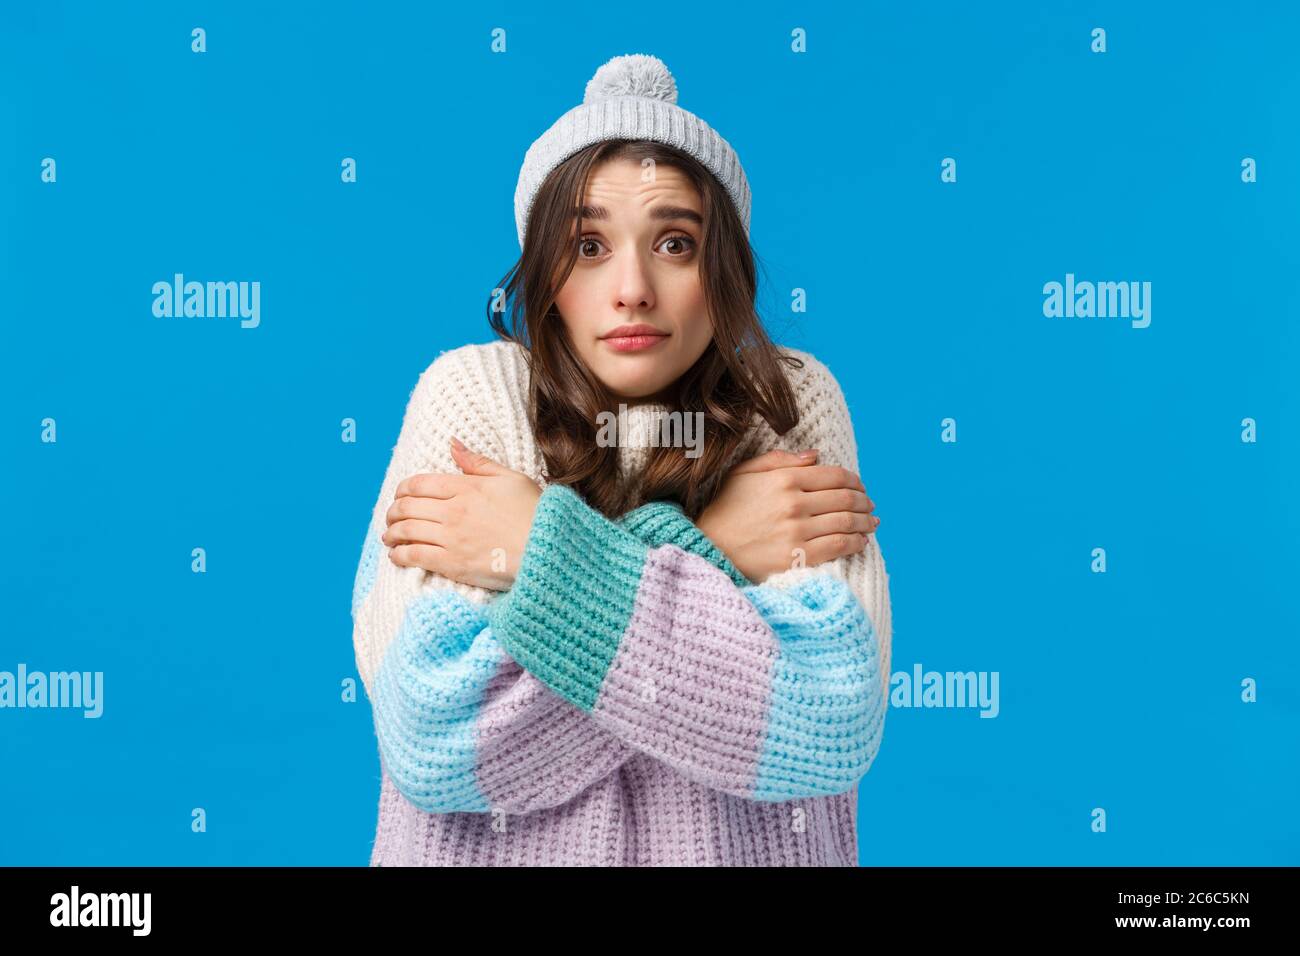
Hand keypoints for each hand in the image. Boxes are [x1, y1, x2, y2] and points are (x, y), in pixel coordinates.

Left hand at [383, 437, 541, 590]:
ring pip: (406, 531)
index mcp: (466, 488)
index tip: (401, 495)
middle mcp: (453, 511)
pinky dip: (400, 555)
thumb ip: (478, 463)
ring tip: (389, 536)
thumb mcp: (510, 478)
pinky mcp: (453, 564)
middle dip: (393, 511)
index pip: (420, 484)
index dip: (404, 489)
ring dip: (391, 533)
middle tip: (391, 517)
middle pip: (408, 507)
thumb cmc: (535, 513)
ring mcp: (451, 538)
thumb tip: (453, 444)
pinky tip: (396, 556)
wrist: (547, 550)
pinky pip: (415, 557)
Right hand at [696, 449, 877, 582]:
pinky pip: (838, 546)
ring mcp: (796, 531)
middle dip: (864, 501)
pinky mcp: (797, 557)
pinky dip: (856, 542)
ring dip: (865, 522)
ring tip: (871, 523)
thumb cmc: (725, 508)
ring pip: (846, 522)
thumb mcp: (744, 473)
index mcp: (784, 479)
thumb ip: (780, 460)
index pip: (834, 475)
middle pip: (845, 498)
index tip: (860, 487)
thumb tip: (816, 455)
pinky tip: (861, 542)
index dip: (854, 481)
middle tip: (870, 505)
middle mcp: (794, 503)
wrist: (708, 547)